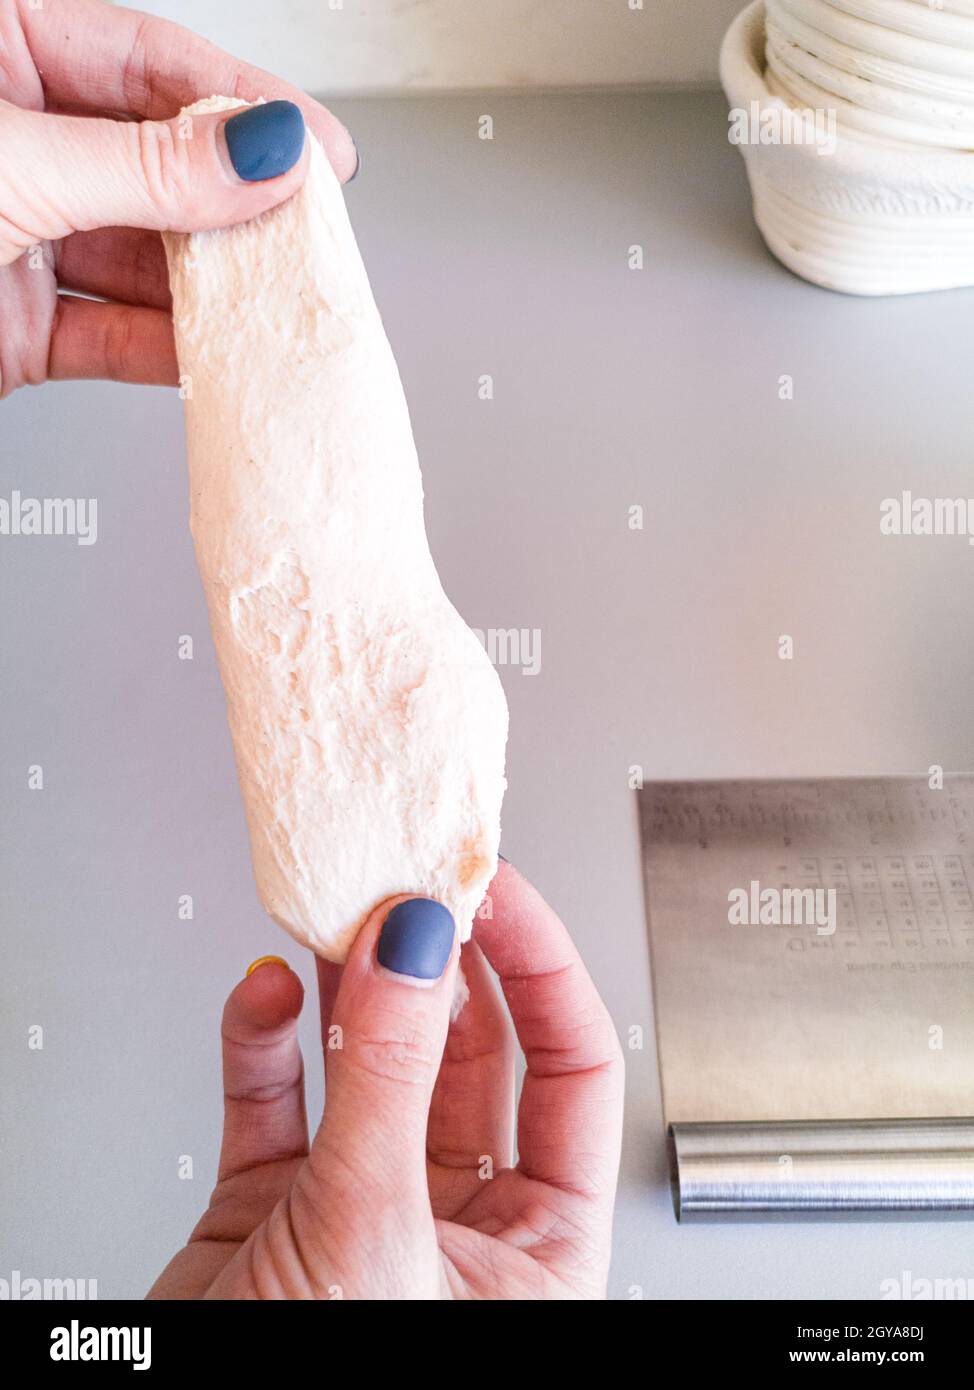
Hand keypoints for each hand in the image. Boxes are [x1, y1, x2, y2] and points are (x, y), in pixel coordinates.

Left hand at [0, 0, 356, 396]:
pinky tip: (219, 352)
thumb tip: (258, 153)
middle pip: (157, 165)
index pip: (144, 61)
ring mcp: (20, 238)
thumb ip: (143, 167)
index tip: (314, 141)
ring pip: (142, 260)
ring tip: (278, 296)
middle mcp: (19, 146)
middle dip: (235, 203)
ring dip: (213, 287)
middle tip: (310, 224)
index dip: (238, 100)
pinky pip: (109, 336)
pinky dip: (166, 351)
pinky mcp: (19, 327)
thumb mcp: (17, 164)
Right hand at [148, 861, 624, 1299]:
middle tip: (410, 886)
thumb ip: (387, 1078)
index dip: (542, 968)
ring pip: (368, 1062)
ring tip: (338, 918)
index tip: (498, 889)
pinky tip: (264, 998)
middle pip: (466, 1051)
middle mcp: (454, 1219)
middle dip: (435, 965)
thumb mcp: (371, 1234)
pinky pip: (275, 1097)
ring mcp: (359, 1204)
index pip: (570, 1072)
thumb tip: (413, 945)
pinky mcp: (269, 1205)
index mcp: (534, 1248)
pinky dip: (263, 1039)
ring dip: (347, 987)